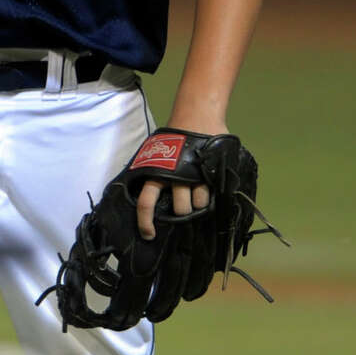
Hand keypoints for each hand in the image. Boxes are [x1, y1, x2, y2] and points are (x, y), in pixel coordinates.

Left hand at [134, 116, 224, 239]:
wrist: (197, 119)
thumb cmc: (176, 139)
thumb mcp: (158, 155)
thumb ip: (154, 174)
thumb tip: (151, 201)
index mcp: (154, 173)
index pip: (145, 203)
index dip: (145, 223)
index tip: (149, 235)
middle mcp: (171, 177)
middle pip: (179, 209)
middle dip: (183, 211)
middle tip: (185, 202)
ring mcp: (191, 176)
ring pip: (196, 204)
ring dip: (198, 201)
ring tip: (197, 187)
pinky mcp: (208, 174)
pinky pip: (210, 193)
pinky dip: (210, 192)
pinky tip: (208, 180)